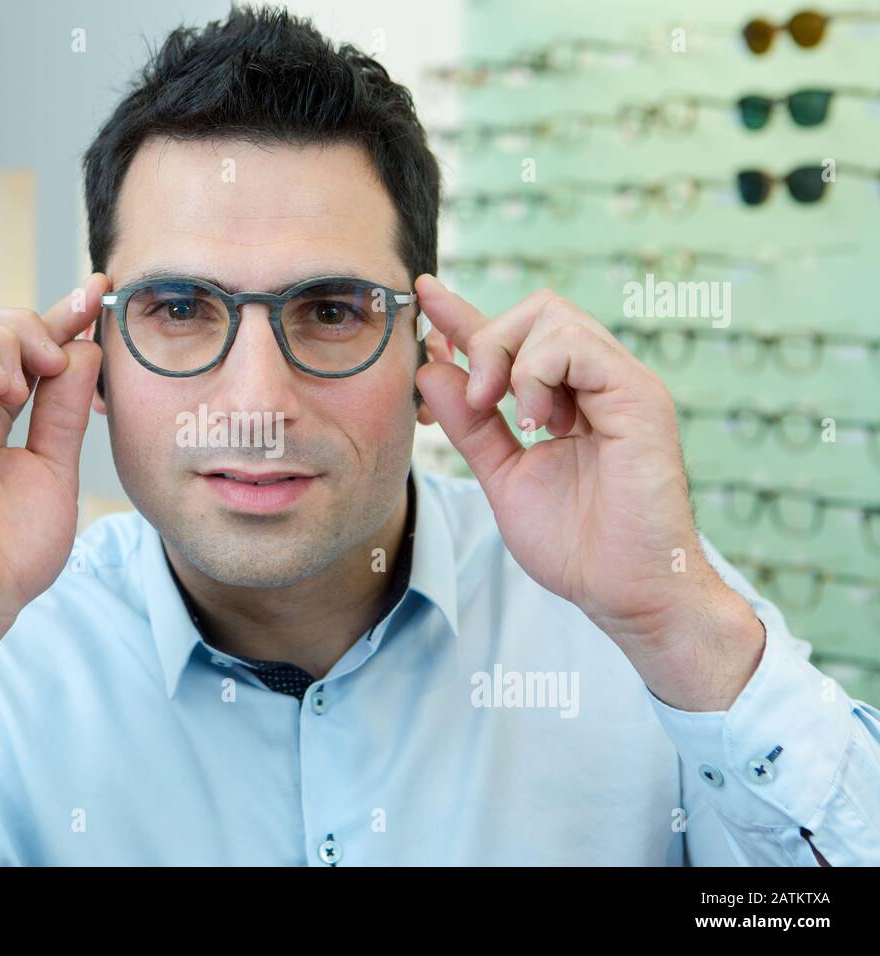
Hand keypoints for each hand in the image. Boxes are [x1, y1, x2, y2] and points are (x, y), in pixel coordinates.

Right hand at [0, 275, 107, 700]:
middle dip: (38, 323)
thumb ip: (66, 408)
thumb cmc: (8, 553)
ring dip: (8, 335)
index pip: (23, 345)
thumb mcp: (55, 466)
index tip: (102, 292)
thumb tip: (86, 348)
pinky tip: (5, 387)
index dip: (63, 313)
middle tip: (60, 366)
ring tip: (31, 384)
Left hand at [414, 277, 763, 707]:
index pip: (513, 337)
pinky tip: (534, 422)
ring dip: (509, 358)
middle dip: (487, 340)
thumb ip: (471, 425)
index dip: (465, 314)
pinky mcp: (639, 395)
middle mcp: (597, 382)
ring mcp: (621, 384)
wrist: (624, 591)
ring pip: (553, 317)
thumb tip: (431, 370)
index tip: (425, 294)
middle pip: (536, 309)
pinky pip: (576, 345)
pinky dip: (537, 374)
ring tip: (507, 414)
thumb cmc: (577, 545)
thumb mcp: (503, 475)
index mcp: (566, 399)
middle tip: (478, 400)